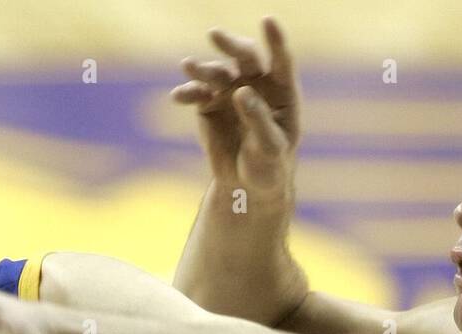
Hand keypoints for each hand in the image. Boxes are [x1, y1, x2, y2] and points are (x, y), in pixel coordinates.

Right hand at [172, 17, 299, 199]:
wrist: (246, 185)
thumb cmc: (268, 166)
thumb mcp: (269, 148)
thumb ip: (258, 119)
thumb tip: (241, 92)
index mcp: (282, 91)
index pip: (281, 61)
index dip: (275, 41)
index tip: (267, 20)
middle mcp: (256, 84)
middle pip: (246, 56)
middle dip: (231, 45)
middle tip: (215, 35)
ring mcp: (230, 91)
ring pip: (217, 72)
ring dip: (203, 68)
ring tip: (188, 66)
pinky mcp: (208, 103)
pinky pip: (196, 93)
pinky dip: (187, 92)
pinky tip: (178, 96)